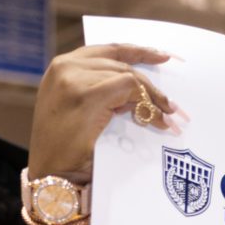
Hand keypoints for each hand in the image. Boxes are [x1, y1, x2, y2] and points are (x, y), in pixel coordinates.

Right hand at [28, 43, 179, 178]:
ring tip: (169, 117)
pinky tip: (159, 120)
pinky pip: (128, 88)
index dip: (137, 51)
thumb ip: (104, 94)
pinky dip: (148, 105)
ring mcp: (73, 79)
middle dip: (150, 86)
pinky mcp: (85, 95)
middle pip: (121, 64)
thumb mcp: (84, 112)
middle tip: (173, 107)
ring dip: (152, 98)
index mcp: (62, 68)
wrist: (52, 174)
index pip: (106, 50)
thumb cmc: (66, 151)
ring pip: (127, 76)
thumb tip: (140, 94)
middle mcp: (65, 67)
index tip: (162, 56)